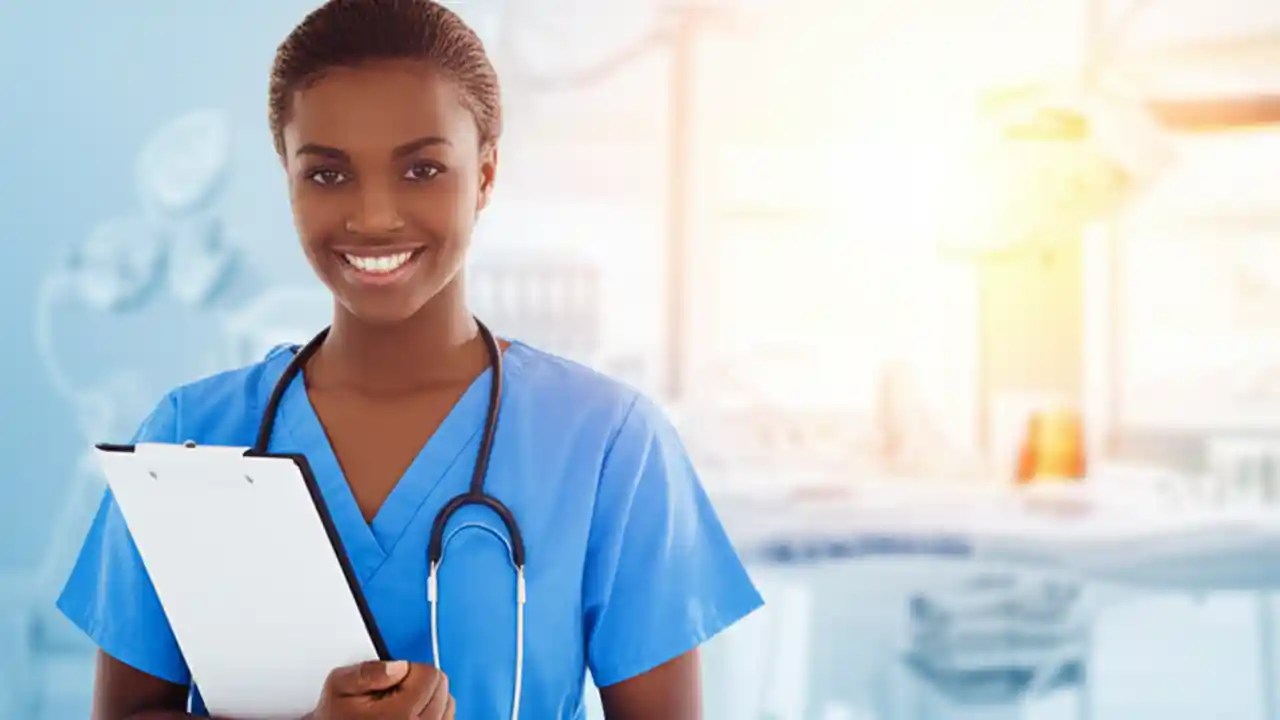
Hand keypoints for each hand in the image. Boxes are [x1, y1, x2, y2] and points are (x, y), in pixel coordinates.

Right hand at [308, 660, 454, 718]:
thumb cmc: (337, 717)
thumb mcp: (339, 687)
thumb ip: (367, 671)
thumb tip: (398, 667)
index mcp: (400, 715)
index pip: (430, 674)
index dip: (408, 670)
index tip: (391, 681)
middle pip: (441, 686)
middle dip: (420, 683)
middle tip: (392, 695)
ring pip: (447, 703)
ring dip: (428, 699)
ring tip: (401, 707)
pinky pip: (446, 719)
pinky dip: (433, 713)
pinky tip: (411, 716)